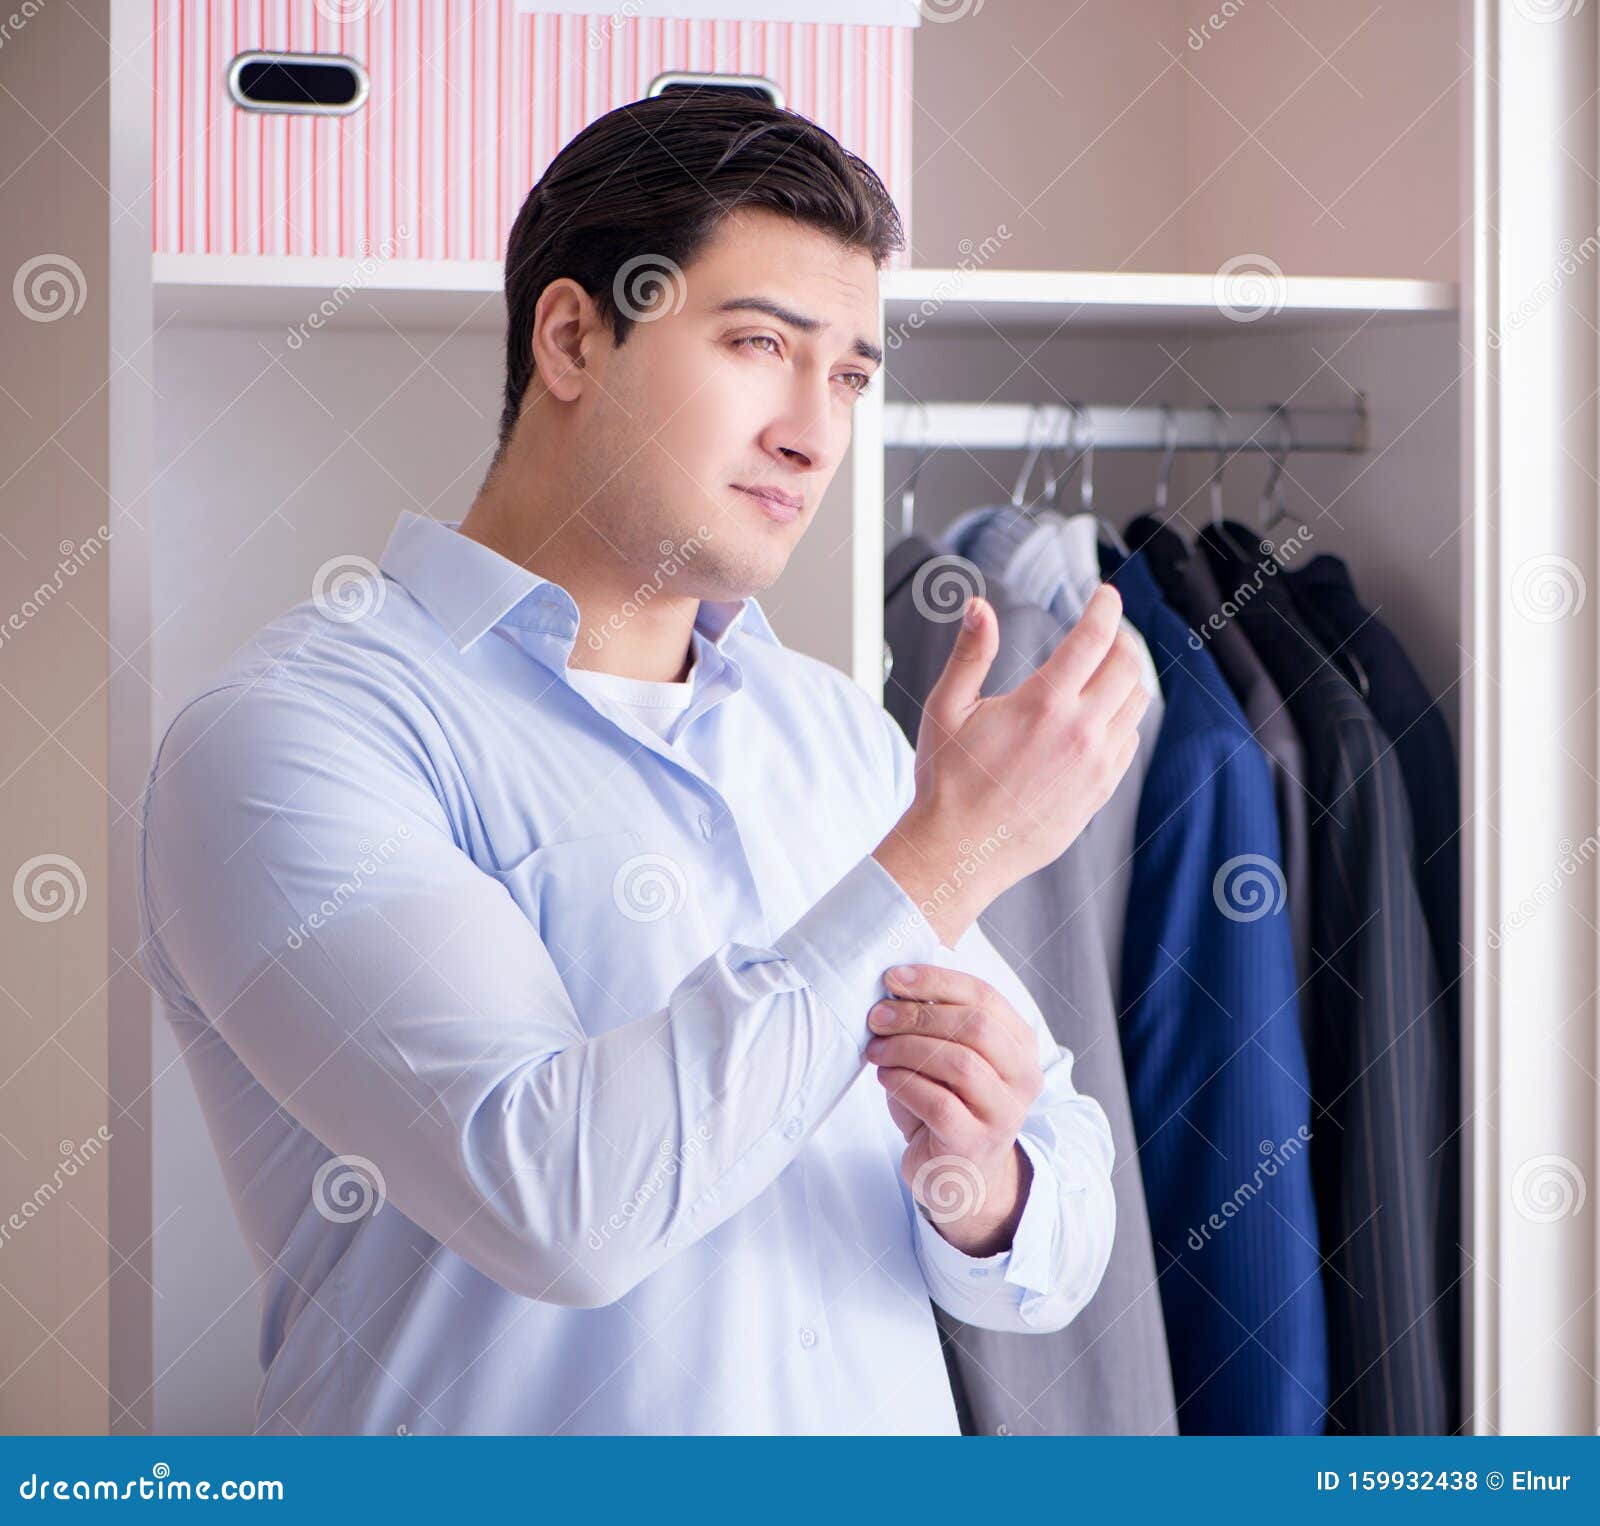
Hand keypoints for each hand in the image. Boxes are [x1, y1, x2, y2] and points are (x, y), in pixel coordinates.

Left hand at [865, 962, 1043, 1256]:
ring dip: (906, 1049)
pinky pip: (938, 1103)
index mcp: (1020, 1043)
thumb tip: (896, 984)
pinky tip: (885, 1077)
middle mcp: (1022, 1077)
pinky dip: (904, 1083)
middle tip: (877, 1018)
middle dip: (918, 1015)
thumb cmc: (947, 1101)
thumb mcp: (946, 1055)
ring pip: (959, 1063)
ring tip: (876, 1050)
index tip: (891, 978)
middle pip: (975, 1027)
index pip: (985, 996)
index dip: (936, 980)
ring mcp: (1004, 1114)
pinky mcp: (975, 1144)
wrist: (958, 1173)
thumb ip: (935, 1021)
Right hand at [874, 584, 1149, 945]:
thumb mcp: (947, 708)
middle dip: (1120, 639)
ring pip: (1135, 703)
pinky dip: (1122, 718)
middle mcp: (1079, 731)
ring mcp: (1096, 763)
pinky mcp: (1101, 790)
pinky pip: (1128, 741)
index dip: (1105, 607)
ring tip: (1105, 670)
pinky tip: (1099, 716)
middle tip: (1106, 632)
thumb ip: (970, 653)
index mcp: (1043, 704)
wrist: (961, 849)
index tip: (1105, 594)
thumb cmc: (947, 780)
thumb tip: (979, 606)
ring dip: (1126, 677)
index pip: (1094, 638)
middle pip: (1127, 666)